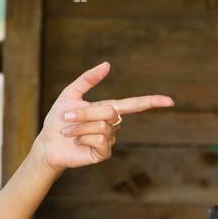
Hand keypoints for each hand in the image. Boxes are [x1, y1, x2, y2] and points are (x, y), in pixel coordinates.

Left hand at [31, 60, 173, 171]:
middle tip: (66, 118)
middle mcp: (111, 124)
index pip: (134, 105)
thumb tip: (107, 64)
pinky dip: (84, 138)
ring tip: (68, 131)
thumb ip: (88, 79)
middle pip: (110, 112)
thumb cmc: (58, 120)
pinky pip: (100, 141)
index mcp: (107, 109)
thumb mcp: (70, 95)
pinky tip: (76, 142)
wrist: (48, 143)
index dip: (152, 102)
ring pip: (102, 126)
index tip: (170, 101)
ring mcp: (109, 140)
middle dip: (85, 114)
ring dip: (80, 126)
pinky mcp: (102, 153)